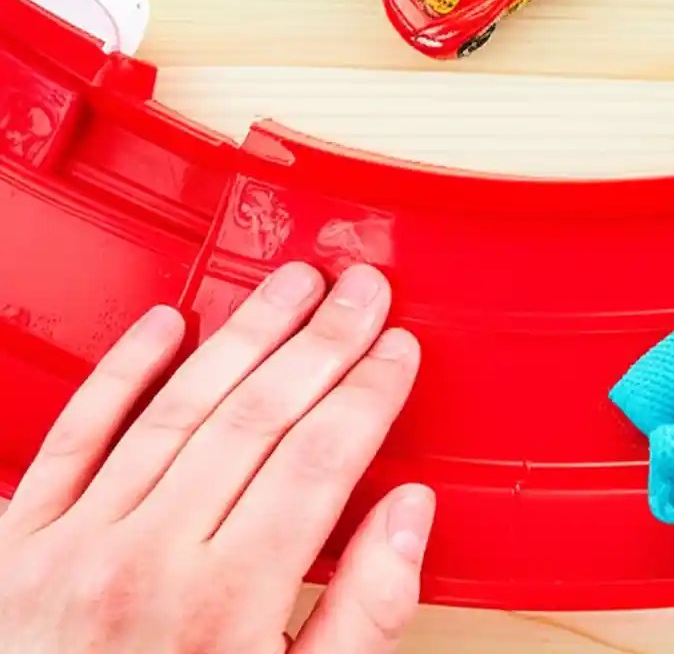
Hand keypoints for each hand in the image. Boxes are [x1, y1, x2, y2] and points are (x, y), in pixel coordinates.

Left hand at [0, 263, 431, 653]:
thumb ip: (364, 614)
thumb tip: (408, 515)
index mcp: (227, 604)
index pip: (319, 460)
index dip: (368, 392)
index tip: (398, 350)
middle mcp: (147, 557)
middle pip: (256, 417)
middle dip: (322, 341)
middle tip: (361, 291)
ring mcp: (75, 542)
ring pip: (175, 407)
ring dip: (243, 334)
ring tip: (290, 286)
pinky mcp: (19, 540)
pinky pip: (74, 435)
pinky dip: (120, 372)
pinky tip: (164, 327)